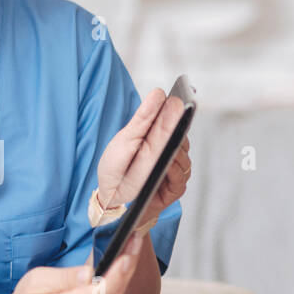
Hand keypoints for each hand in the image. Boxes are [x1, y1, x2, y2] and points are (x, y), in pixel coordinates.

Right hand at [8, 232, 145, 293]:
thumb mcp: (36, 282)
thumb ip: (63, 278)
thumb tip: (89, 273)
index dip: (113, 277)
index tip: (125, 256)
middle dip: (126, 266)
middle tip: (136, 239)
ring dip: (127, 269)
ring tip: (134, 243)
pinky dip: (122, 277)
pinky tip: (126, 258)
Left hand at [95, 88, 190, 220]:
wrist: (110, 200)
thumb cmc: (117, 169)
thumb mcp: (126, 138)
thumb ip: (143, 118)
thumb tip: (159, 93)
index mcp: (160, 136)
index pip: (174, 118)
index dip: (177, 108)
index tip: (178, 97)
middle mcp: (171, 151)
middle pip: (181, 135)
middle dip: (178, 125)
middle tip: (178, 112)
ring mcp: (175, 169)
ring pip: (183, 155)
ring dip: (176, 148)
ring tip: (170, 142)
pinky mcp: (175, 187)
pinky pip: (180, 176)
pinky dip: (174, 169)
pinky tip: (167, 163)